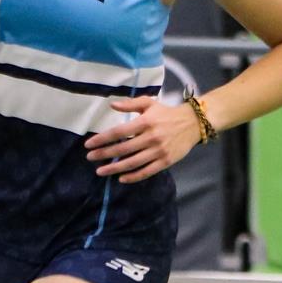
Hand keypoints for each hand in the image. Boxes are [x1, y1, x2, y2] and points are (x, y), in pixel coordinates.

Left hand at [83, 96, 199, 183]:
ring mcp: (158, 151)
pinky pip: (147, 172)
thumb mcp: (149, 104)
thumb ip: (130, 104)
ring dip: (114, 168)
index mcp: (145, 122)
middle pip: (123, 148)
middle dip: (104, 154)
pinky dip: (133, 177)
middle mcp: (151, 137)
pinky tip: (121, 178)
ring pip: (132, 163)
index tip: (89, 144)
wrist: (192, 123)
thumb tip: (112, 105)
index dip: (102, 139)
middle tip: (90, 158)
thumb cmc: (166, 113)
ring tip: (100, 171)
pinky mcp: (166, 162)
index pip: (119, 132)